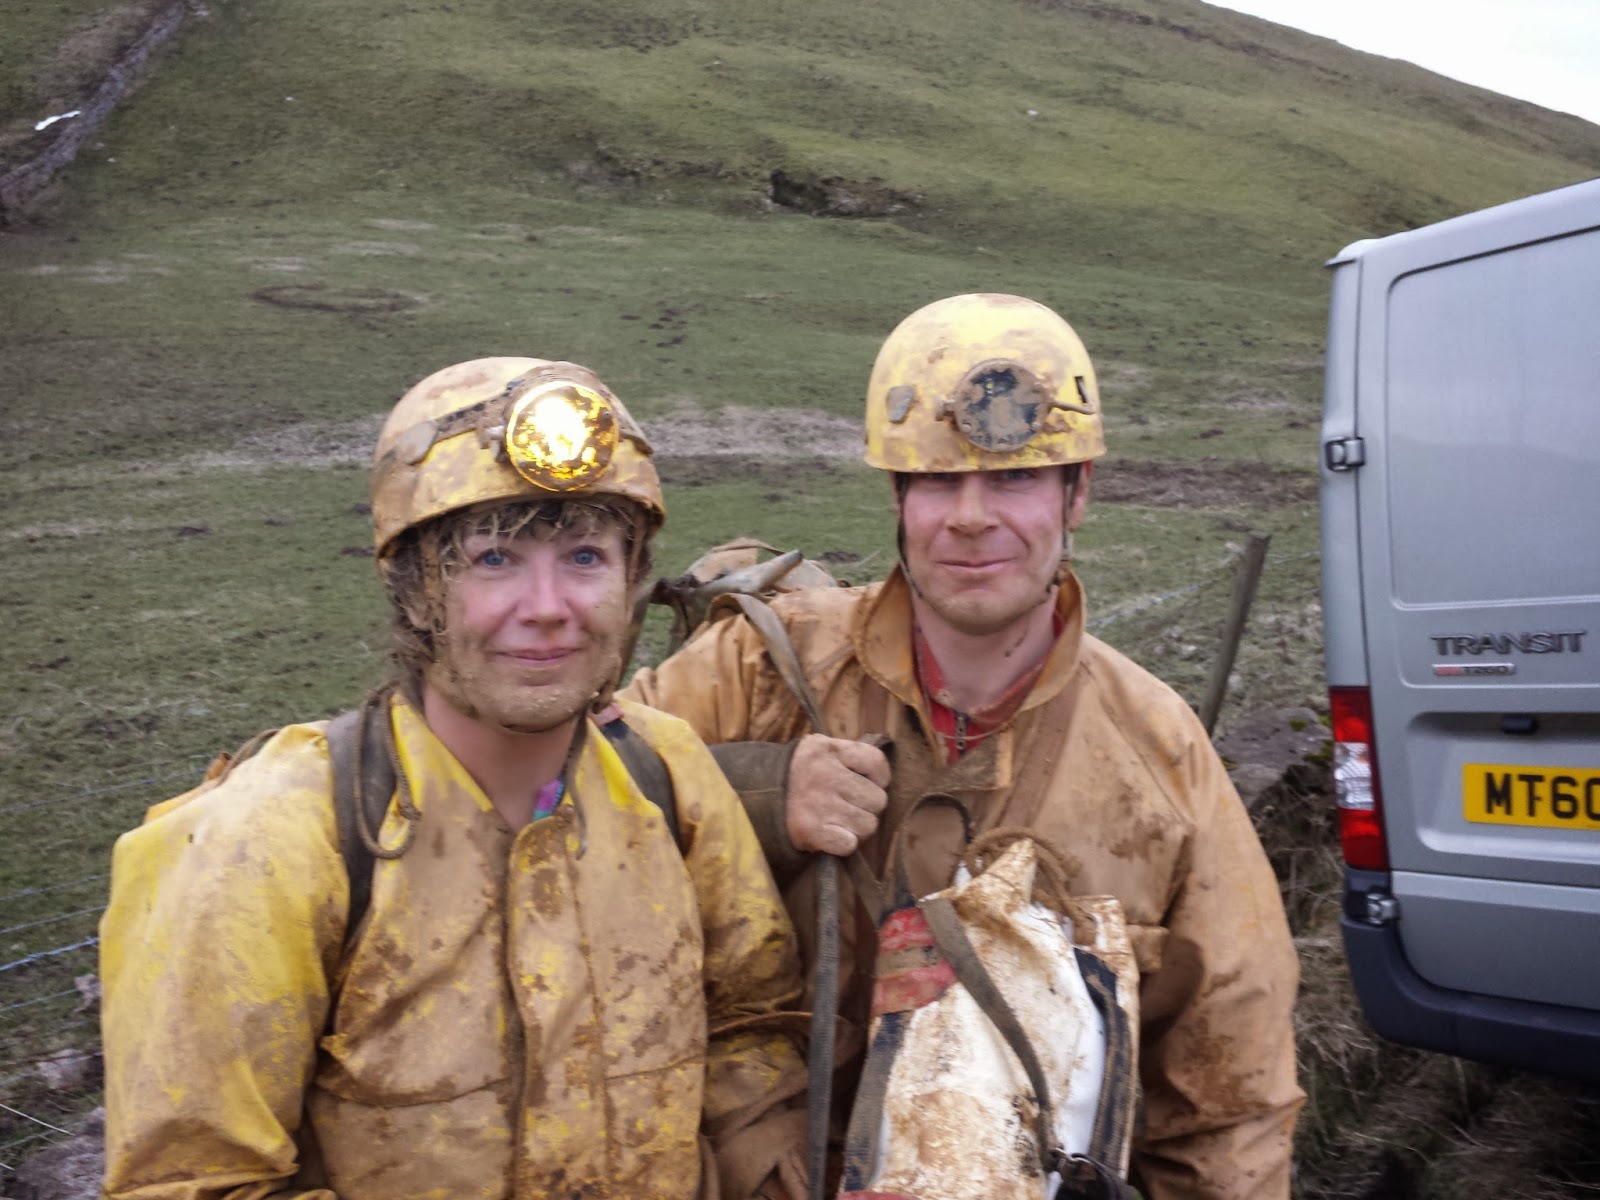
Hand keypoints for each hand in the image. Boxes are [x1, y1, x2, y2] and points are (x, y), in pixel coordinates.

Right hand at [785, 734, 888, 855]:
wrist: (756, 796)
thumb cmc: (796, 774)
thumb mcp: (818, 749)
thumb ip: (847, 754)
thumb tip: (882, 776)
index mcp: (828, 750)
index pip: (876, 762)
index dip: (880, 778)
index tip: (868, 784)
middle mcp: (825, 774)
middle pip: (877, 800)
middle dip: (867, 806)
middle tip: (849, 806)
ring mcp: (819, 803)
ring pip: (868, 824)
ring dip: (857, 827)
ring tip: (839, 821)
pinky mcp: (811, 830)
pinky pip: (850, 844)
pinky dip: (843, 844)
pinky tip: (831, 835)